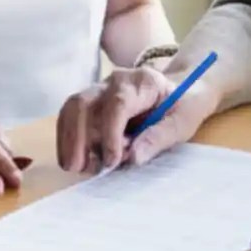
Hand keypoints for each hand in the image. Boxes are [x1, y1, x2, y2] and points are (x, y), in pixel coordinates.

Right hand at [57, 67, 218, 173]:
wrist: (182, 91)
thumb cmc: (183, 106)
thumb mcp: (182, 123)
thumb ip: (159, 137)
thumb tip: (133, 157)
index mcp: (143, 82)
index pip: (117, 103)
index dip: (110, 134)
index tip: (111, 161)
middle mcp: (116, 81)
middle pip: (84, 102)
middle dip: (78, 137)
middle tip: (81, 168)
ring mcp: (100, 90)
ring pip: (72, 108)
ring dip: (69, 140)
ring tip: (76, 167)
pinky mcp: (92, 102)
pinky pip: (70, 116)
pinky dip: (67, 140)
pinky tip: (73, 160)